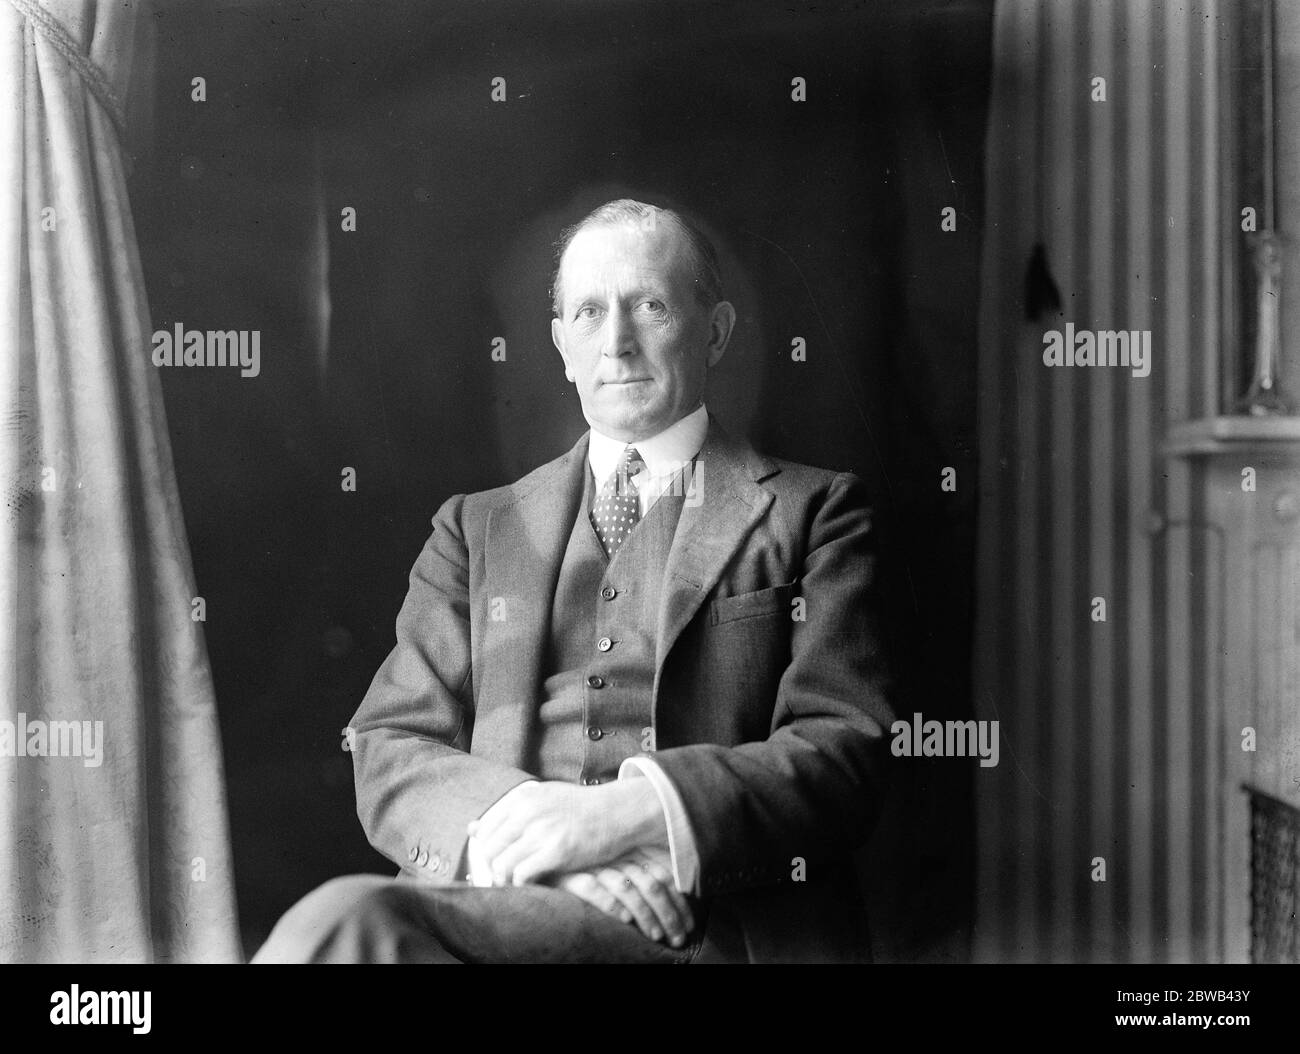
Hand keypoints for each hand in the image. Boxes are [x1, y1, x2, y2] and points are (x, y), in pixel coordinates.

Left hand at [467, 779, 664, 885]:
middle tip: (501, 879)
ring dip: (505, 880)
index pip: (485, 829)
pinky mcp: (557, 851)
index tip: (493, 861)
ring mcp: (543, 831)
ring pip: (502, 864)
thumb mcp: (544, 799)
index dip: (485, 850)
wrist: (618, 811)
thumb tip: (471, 829)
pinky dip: (521, 885)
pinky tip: (531, 885)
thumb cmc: (581, 808)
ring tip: (515, 885)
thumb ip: (509, 813)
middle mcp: (529, 811)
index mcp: (523, 797)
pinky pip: (522, 875)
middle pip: (489, 849)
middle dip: (492, 868)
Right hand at [554, 847, 694, 946]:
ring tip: (655, 936)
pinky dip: (611, 904)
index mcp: (630, 852)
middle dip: (669, 915)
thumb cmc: (585, 868)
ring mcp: (592, 864)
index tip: (689, 925)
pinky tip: (624, 920)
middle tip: (677, 939)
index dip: (679, 902)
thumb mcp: (618, 867)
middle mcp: (614, 856)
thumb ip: (642, 877)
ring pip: (628, 889)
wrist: (543, 859)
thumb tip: (675, 901)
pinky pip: (593, 888)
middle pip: (651, 885)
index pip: (663, 876)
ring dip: (646, 914)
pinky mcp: (569, 876)